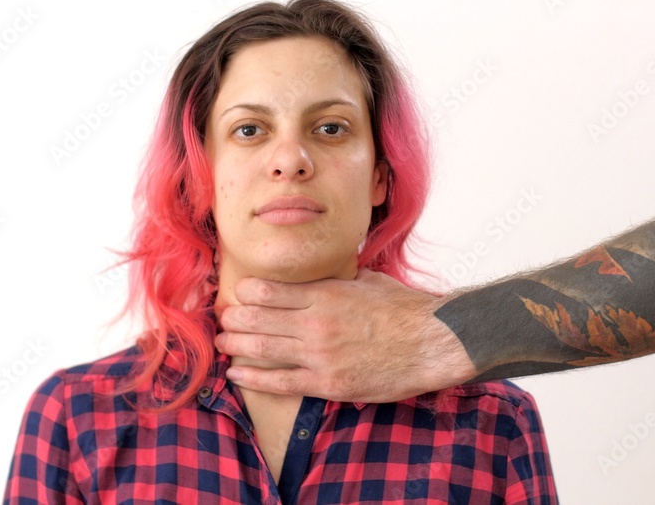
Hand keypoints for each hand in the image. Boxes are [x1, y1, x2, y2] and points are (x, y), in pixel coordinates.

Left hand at [214, 269, 476, 402]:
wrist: (432, 343)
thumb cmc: (405, 310)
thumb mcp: (369, 281)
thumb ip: (341, 279)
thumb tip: (329, 272)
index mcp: (325, 294)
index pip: (267, 290)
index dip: (245, 292)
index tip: (237, 293)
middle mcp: (316, 323)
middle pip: (257, 318)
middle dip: (233, 318)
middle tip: (222, 318)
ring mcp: (319, 355)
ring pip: (262, 348)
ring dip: (236, 344)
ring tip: (222, 342)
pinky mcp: (328, 383)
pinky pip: (280, 381)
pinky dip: (253, 378)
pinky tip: (236, 374)